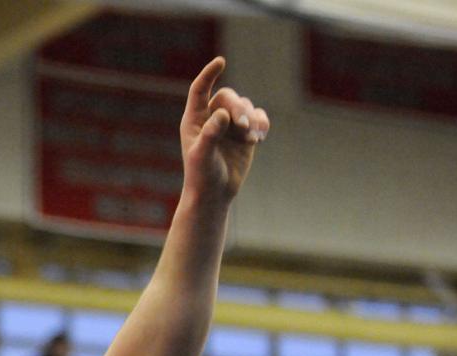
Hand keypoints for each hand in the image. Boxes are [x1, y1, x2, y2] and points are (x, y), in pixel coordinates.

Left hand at [179, 58, 269, 203]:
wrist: (214, 194)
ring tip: (253, 138)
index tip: (221, 61)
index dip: (209, 74)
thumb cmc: (201, 176)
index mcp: (194, 120)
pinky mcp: (245, 133)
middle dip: (238, 109)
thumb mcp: (202, 156)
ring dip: (252, 118)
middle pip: (228, 98)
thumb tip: (221, 114)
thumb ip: (210, 134)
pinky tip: (259, 138)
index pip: (200, 89)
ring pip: (245, 106)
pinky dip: (262, 124)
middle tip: (244, 127)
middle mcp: (211, 117)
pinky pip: (258, 117)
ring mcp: (229, 124)